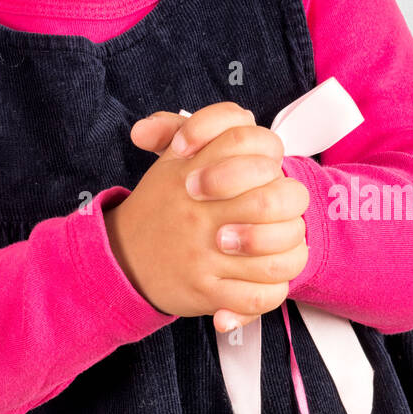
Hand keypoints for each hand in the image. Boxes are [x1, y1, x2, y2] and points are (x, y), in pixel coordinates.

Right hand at [104, 102, 309, 327]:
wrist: (124, 258)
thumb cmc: (161, 205)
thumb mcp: (171, 159)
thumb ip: (198, 129)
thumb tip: (183, 119)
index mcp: (191, 169)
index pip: (248, 141)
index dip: (268, 154)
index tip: (262, 168)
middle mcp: (197, 211)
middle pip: (274, 199)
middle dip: (288, 203)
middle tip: (279, 208)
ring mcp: (203, 255)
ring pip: (277, 252)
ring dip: (288, 245)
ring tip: (281, 241)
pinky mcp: (206, 291)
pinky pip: (260, 294)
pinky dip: (274, 288)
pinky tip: (268, 275)